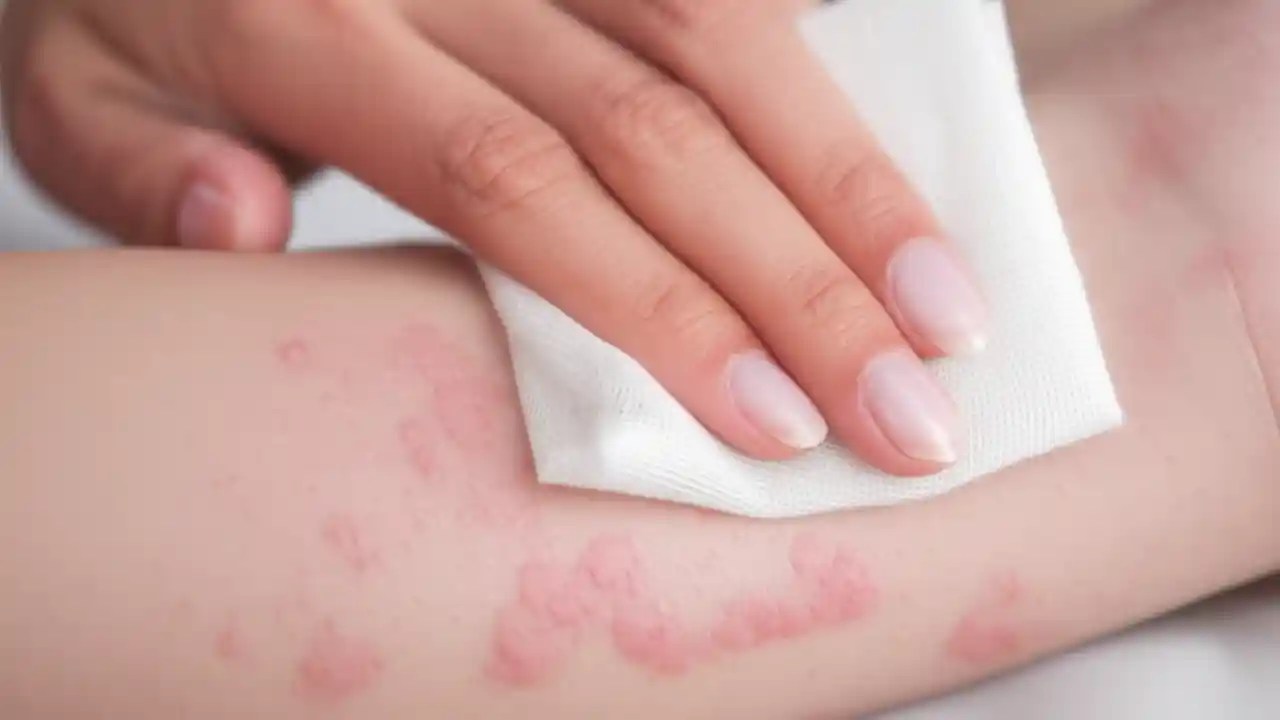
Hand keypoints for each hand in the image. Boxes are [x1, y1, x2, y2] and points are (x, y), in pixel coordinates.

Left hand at [0, 0, 988, 471]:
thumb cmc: (136, 13)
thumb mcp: (77, 97)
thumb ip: (138, 168)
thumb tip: (242, 224)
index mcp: (311, 30)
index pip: (518, 182)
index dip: (658, 303)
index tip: (774, 422)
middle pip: (655, 123)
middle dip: (800, 272)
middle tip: (914, 404)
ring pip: (724, 39)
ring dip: (850, 176)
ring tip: (950, 299)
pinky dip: (817, 56)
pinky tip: (906, 158)